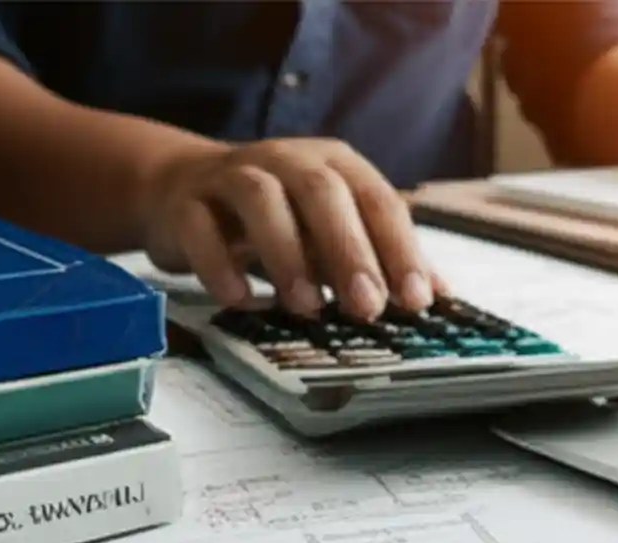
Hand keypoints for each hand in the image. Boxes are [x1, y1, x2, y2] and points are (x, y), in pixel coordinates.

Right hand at [139, 138, 438, 319]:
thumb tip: (436, 296)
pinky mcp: (186, 202)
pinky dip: (219, 263)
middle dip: (349, 250)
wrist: (181, 187)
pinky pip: (199, 227)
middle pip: (322, 192)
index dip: (400, 249)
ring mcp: (232, 175)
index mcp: (334, 164)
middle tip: (367, 307)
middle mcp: (286, 159)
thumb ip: (380, 257)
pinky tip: (240, 299)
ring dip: (287, 254)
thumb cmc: (277, 215)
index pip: (377, 199)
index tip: (416, 300)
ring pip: (261, 200)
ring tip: (307, 306)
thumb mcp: (332, 230)